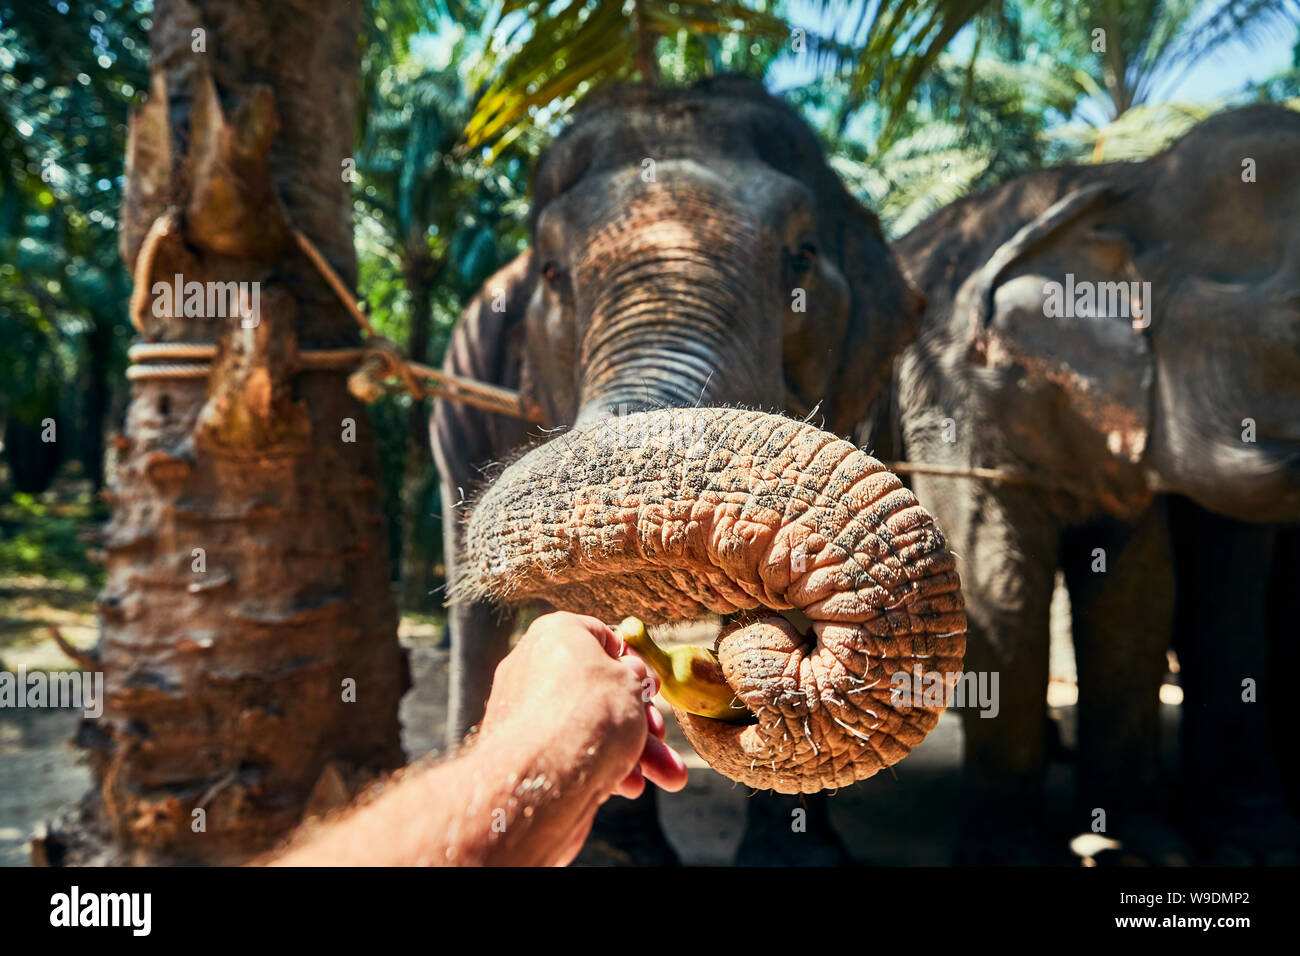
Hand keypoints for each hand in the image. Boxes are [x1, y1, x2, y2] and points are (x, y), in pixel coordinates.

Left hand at [477, 612, 688, 862]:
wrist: (541, 778)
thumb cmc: (591, 713)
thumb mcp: (631, 683)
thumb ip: (634, 676)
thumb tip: (630, 674)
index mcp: (555, 633)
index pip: (600, 637)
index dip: (632, 661)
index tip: (652, 685)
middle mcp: (532, 666)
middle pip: (599, 690)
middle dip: (641, 720)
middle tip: (662, 737)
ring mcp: (524, 710)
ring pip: (590, 725)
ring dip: (632, 750)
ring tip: (671, 778)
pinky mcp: (522, 751)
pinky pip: (570, 750)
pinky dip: (600, 764)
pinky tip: (628, 786)